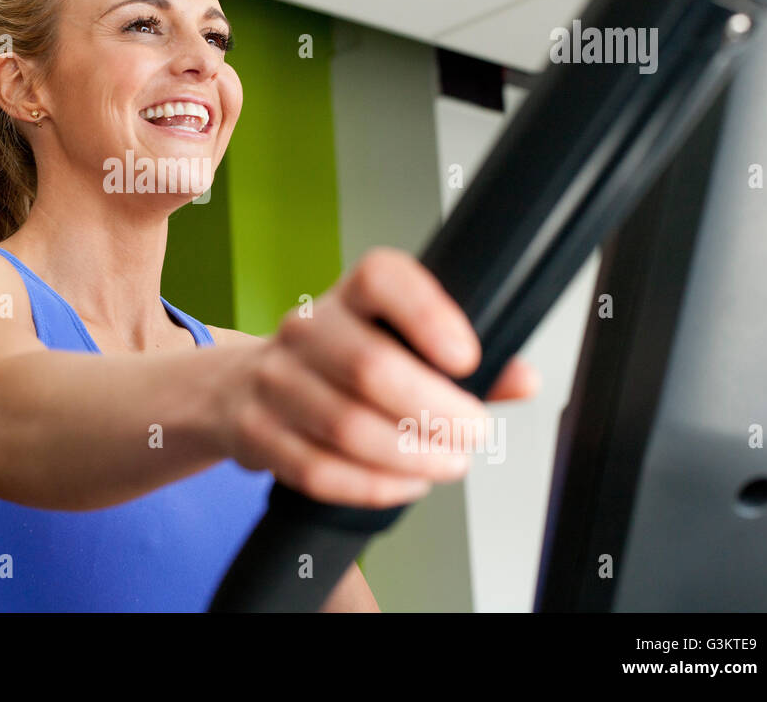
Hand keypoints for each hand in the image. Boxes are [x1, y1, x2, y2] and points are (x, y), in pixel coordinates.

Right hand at [217, 247, 540, 507]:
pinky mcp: (257, 431)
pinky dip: (373, 486)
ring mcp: (275, 380)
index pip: (382, 279)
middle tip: (472, 433)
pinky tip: (404, 483)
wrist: (244, 385)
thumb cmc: (337, 362)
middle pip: (370, 367)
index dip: (428, 314)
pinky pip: (319, 470)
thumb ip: (459, 359)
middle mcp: (306, 330)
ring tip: (446, 463)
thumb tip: (522, 378)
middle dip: (436, 412)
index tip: (467, 357)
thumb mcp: (394, 342)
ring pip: (347, 427)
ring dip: (410, 457)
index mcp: (349, 296)